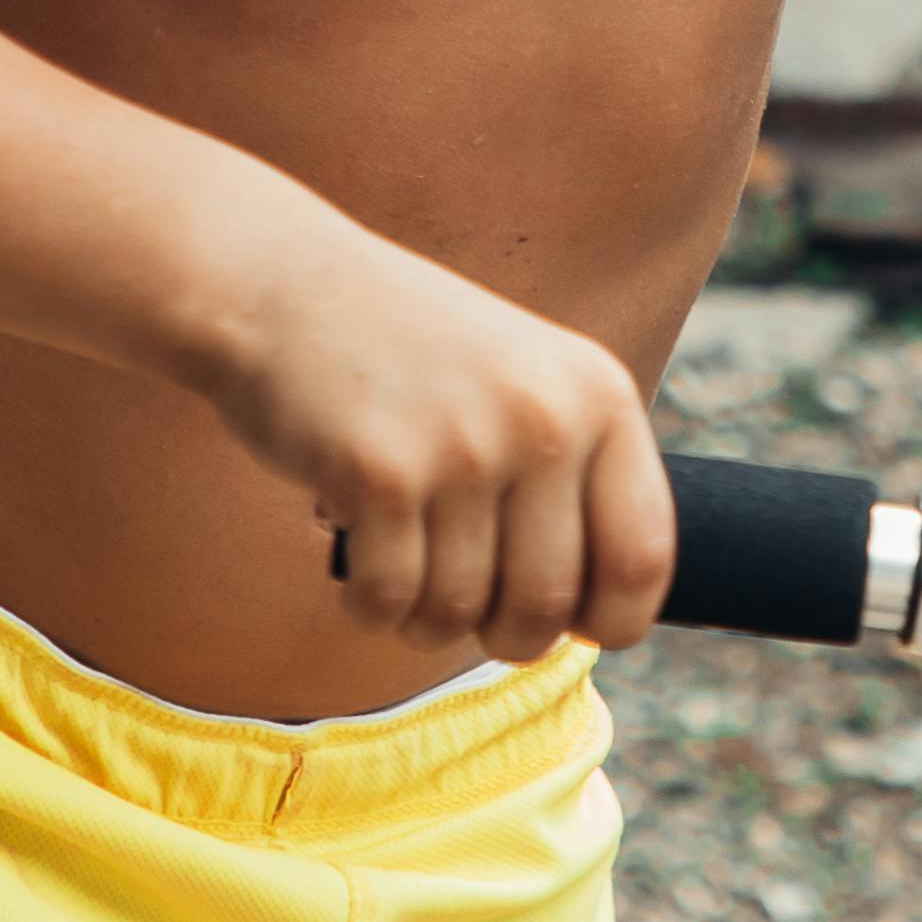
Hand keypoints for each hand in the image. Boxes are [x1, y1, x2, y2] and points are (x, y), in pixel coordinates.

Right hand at [208, 207, 677, 661]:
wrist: (279, 283)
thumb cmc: (405, 355)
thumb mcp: (523, 380)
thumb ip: (572, 477)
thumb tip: (606, 618)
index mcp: (598, 394)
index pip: (642, 558)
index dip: (610, 621)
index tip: (572, 627)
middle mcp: (544, 417)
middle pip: (548, 605)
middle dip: (506, 638)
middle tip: (468, 616)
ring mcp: (463, 444)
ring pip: (461, 612)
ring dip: (426, 622)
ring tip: (404, 576)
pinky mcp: (378, 472)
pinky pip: (390, 601)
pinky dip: (371, 606)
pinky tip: (360, 563)